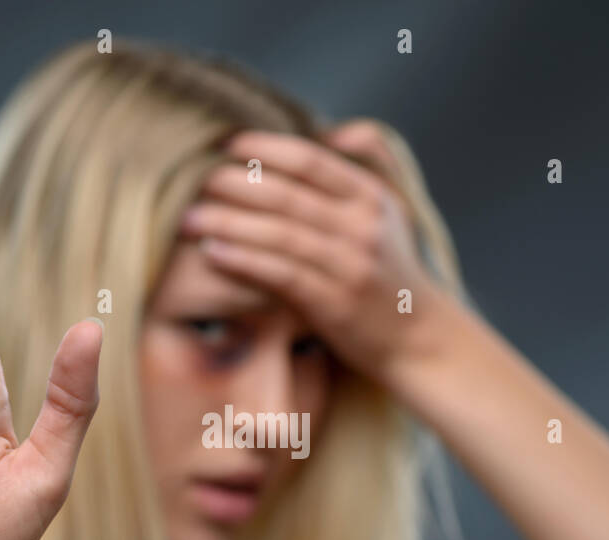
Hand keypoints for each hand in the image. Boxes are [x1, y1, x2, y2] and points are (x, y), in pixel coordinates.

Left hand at [177, 121, 459, 383]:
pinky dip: (245, 261)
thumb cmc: (395, 274)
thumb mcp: (396, 212)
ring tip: (187, 218)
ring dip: (228, 222)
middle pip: (286, 195)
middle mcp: (362, 227)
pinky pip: (281, 275)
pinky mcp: (335, 304)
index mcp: (371, 199)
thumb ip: (373, 163)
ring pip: (279, 234)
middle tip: (191, 179)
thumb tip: (333, 131)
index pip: (311, 161)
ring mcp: (349, 266)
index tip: (225, 144)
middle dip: (233, 184)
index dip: (264, 148)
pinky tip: (213, 253)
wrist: (421, 339)